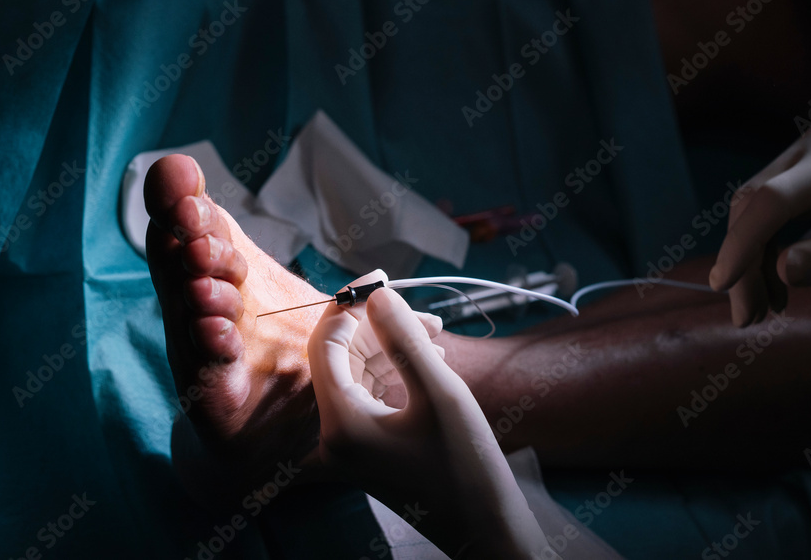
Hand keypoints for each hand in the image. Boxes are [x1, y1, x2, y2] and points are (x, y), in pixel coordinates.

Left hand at [309, 285, 552, 558]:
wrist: (485, 531)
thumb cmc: (467, 467)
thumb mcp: (441, 394)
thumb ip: (404, 340)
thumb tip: (378, 294)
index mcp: (341, 421)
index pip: (326, 342)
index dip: (351, 303)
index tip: (385, 279)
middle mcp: (334, 433)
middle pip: (340, 355)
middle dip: (379, 327)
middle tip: (427, 319)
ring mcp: (350, 443)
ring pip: (358, 371)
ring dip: (391, 347)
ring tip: (436, 338)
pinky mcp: (369, 447)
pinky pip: (371, 393)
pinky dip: (396, 371)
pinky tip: (431, 362)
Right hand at [709, 115, 810, 325]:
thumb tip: (782, 270)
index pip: (771, 200)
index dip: (741, 243)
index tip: (722, 285)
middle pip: (754, 203)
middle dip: (743, 261)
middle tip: (748, 317)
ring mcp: (806, 146)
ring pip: (754, 204)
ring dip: (751, 256)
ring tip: (763, 307)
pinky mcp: (802, 157)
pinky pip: (767, 201)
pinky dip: (765, 241)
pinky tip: (775, 278)